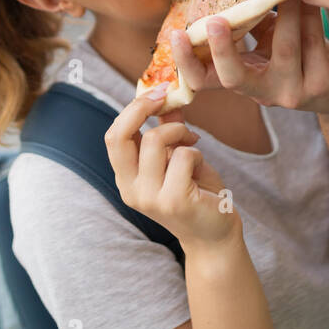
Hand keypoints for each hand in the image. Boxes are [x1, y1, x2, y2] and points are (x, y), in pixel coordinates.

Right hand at [104, 83, 239, 249]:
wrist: (215, 235)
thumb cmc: (196, 193)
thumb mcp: (176, 157)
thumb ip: (167, 130)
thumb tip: (163, 95)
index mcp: (126, 179)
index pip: (113, 136)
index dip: (131, 109)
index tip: (155, 93)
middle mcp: (131, 190)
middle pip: (120, 135)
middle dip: (142, 108)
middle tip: (165, 97)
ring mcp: (150, 198)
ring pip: (156, 140)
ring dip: (180, 133)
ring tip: (192, 144)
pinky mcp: (174, 200)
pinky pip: (183, 155)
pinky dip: (196, 153)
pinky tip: (200, 168)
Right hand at [170, 0, 328, 116]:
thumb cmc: (300, 56)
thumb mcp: (269, 41)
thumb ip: (250, 21)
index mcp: (243, 80)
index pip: (203, 80)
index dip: (186, 62)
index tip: (175, 35)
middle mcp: (262, 93)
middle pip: (233, 78)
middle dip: (223, 49)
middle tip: (215, 21)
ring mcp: (292, 92)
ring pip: (284, 49)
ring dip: (286, 12)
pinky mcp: (321, 84)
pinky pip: (313, 43)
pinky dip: (310, 14)